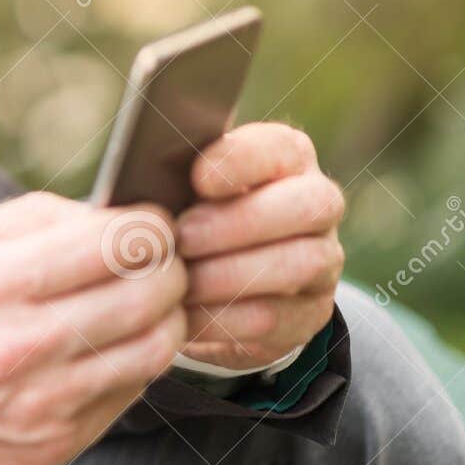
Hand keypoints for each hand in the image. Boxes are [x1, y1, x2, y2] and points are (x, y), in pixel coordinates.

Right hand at [0, 192, 187, 464]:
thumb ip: (25, 221)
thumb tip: (100, 212)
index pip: (111, 242)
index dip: (148, 224)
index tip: (148, 223)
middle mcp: (21, 343)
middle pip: (147, 290)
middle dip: (168, 264)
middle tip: (160, 259)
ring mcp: (47, 399)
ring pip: (156, 344)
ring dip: (169, 313)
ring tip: (151, 301)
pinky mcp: (63, 439)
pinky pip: (134, 388)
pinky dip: (142, 357)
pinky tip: (123, 342)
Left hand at [174, 122, 343, 370]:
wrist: (211, 281)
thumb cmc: (189, 214)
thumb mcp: (181, 187)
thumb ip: (173, 175)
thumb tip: (142, 174)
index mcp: (286, 158)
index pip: (280, 147)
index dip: (241, 162)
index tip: (199, 179)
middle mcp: (316, 204)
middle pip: (307, 205)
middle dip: (238, 223)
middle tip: (183, 238)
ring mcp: (322, 260)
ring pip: (298, 263)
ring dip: (230, 275)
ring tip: (180, 280)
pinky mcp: (310, 312)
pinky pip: (275, 316)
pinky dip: (223, 317)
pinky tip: (185, 315)